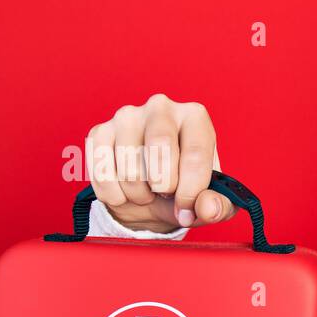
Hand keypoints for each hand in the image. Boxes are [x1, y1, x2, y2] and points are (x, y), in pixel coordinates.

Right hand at [85, 93, 237, 232]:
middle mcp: (161, 107)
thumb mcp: (209, 201)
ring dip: (138, 194)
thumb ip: (218, 206)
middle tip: (166, 194)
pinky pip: (101, 171)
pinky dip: (114, 194)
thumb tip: (208, 209)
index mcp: (195, 118)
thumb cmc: (185, 189)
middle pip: (160, 148)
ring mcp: (127, 116)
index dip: (190, 191)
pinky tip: (125, 192)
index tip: (186, 209)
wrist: (150, 192)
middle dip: (163, 185)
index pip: (195, 154)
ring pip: (129, 166)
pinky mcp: (99, 131)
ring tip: (147, 192)